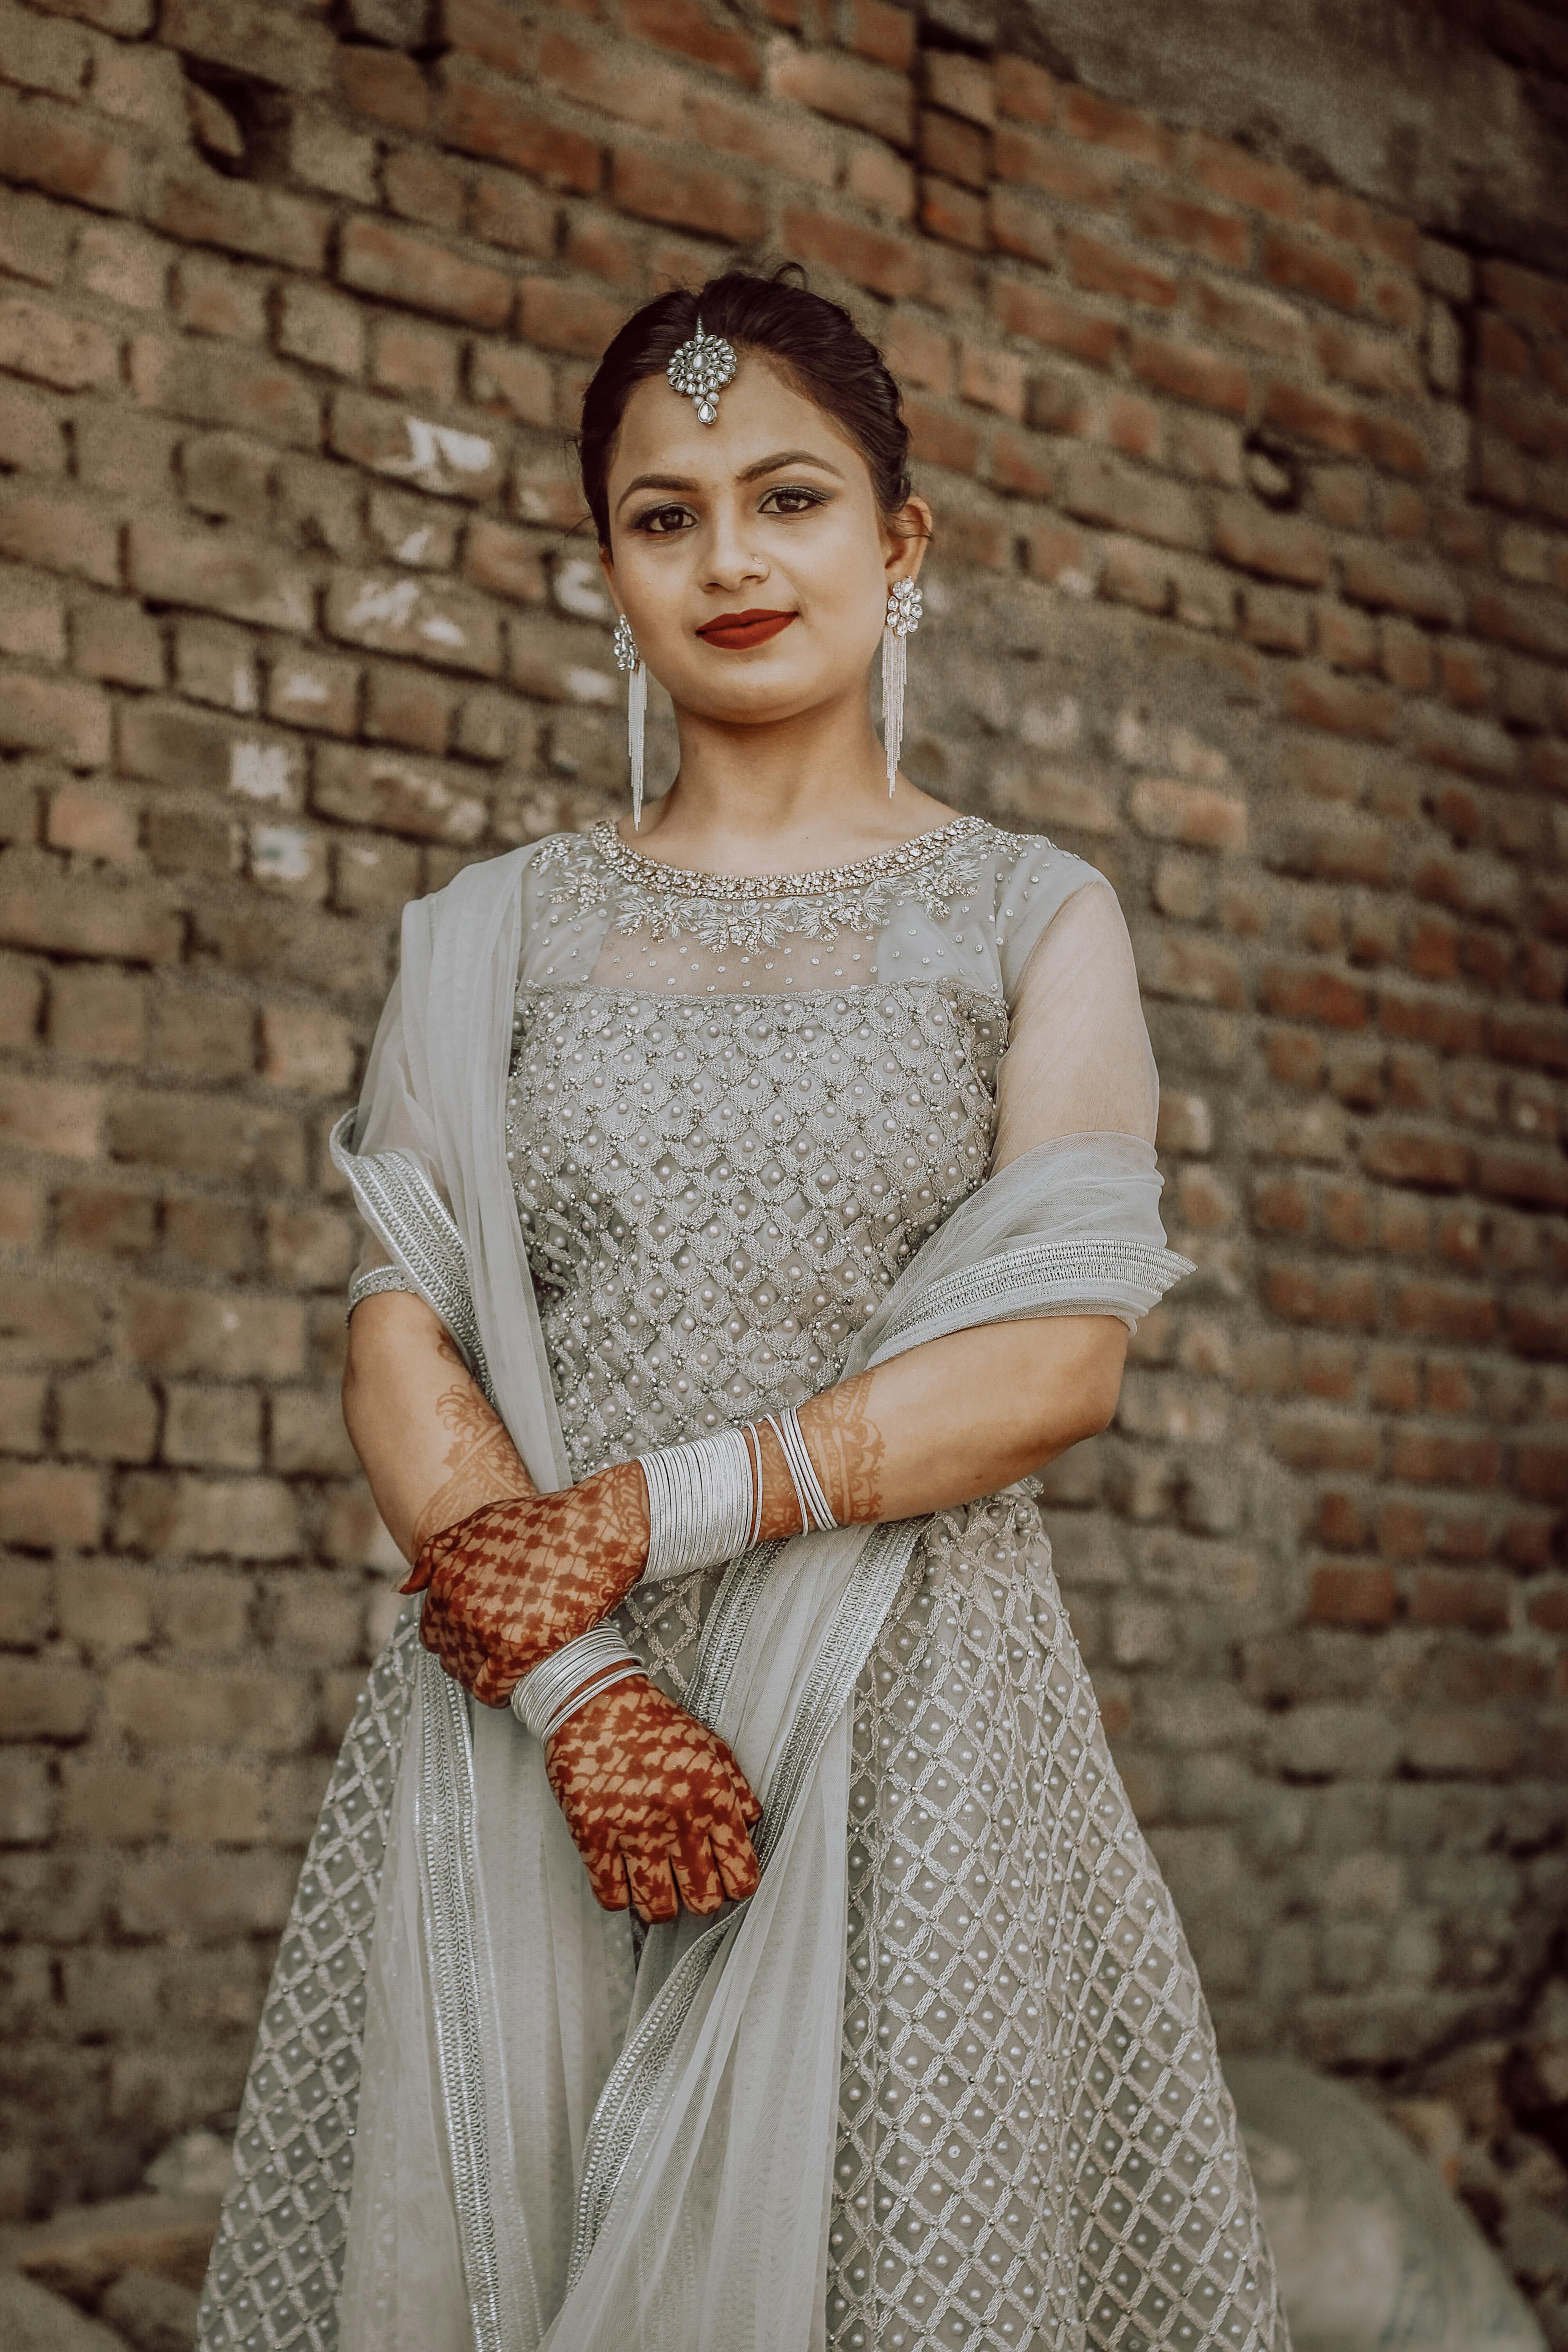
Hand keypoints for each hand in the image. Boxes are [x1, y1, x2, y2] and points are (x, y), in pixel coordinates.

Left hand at [403, 1463, 649, 1706]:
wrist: (599, 1528)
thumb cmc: (546, 1521)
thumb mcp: (481, 1522)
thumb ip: (438, 1554)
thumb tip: (403, 1589)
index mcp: (445, 1576)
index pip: (433, 1630)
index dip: (457, 1637)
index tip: (481, 1637)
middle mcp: (457, 1604)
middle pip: (449, 1655)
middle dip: (470, 1658)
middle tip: (499, 1654)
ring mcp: (485, 1628)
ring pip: (468, 1675)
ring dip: (485, 1676)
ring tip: (511, 1667)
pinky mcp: (518, 1649)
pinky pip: (491, 1690)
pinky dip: (500, 1693)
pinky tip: (518, 1682)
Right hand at [545, 1676, 762, 1923]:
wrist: (595, 1701)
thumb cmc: (654, 1724)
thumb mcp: (712, 1747)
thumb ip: (738, 1791)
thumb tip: (752, 1828)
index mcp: (713, 1798)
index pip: (741, 1875)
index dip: (735, 1886)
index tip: (724, 1880)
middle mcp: (678, 1819)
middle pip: (703, 1901)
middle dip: (698, 1897)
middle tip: (687, 1881)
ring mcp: (633, 1830)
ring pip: (658, 1909)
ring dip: (659, 1903)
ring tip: (655, 1883)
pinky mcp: (591, 1836)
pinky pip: (612, 1897)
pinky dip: (620, 1896)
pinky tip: (622, 1877)